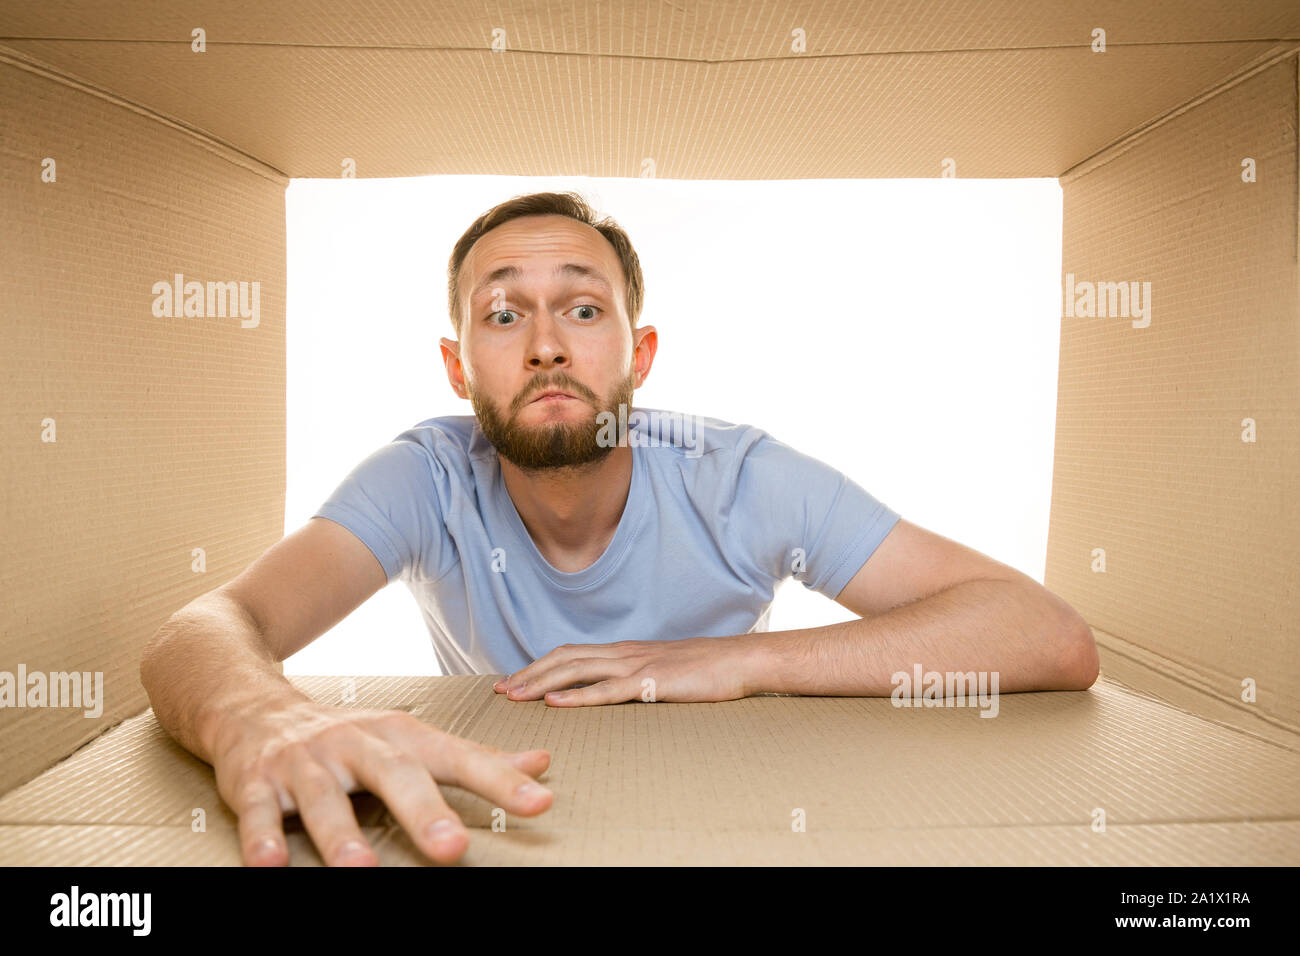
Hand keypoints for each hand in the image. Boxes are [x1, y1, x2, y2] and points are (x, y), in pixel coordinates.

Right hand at [210, 700, 553, 865]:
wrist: (254, 706)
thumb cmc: (348, 737)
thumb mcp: (411, 739)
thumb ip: (473, 758)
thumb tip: (541, 763)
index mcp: (400, 736)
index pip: (458, 759)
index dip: (500, 779)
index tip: (539, 801)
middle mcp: (356, 744)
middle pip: (394, 774)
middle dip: (423, 810)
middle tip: (452, 847)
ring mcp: (305, 762)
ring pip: (324, 797)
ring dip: (342, 834)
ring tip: (361, 869)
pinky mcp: (256, 780)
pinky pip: (258, 809)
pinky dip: (263, 836)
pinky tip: (271, 865)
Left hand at [492, 636, 754, 705]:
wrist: (740, 660)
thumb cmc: (707, 670)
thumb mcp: (663, 671)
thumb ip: (637, 677)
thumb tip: (615, 691)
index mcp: (625, 651)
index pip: (572, 653)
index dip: (540, 665)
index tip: (515, 679)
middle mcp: (624, 653)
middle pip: (565, 658)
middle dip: (530, 673)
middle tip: (501, 690)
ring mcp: (636, 665)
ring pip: (578, 670)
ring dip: (542, 682)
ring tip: (516, 696)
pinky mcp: (651, 682)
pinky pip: (607, 690)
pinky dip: (578, 696)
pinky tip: (556, 703)